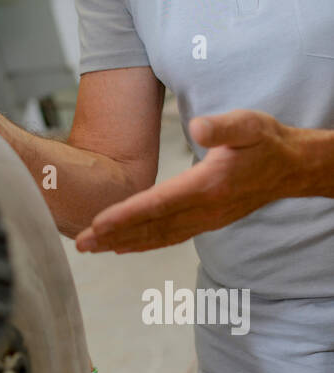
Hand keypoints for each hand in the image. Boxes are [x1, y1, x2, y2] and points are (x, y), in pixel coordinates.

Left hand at [76, 109, 299, 253]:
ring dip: (123, 243)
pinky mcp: (207, 222)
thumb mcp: (248, 124)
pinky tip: (122, 246)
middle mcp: (204, 209)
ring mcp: (206, 220)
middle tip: (79, 244)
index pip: (158, 204)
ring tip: (91, 248)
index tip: (96, 223)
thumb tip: (198, 126)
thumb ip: (222, 127)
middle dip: (113, 236)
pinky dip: (143, 244)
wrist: (292, 167)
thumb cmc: (266, 142)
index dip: (126, 214)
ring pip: (158, 237)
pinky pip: (169, 237)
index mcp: (208, 185)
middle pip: (151, 227)